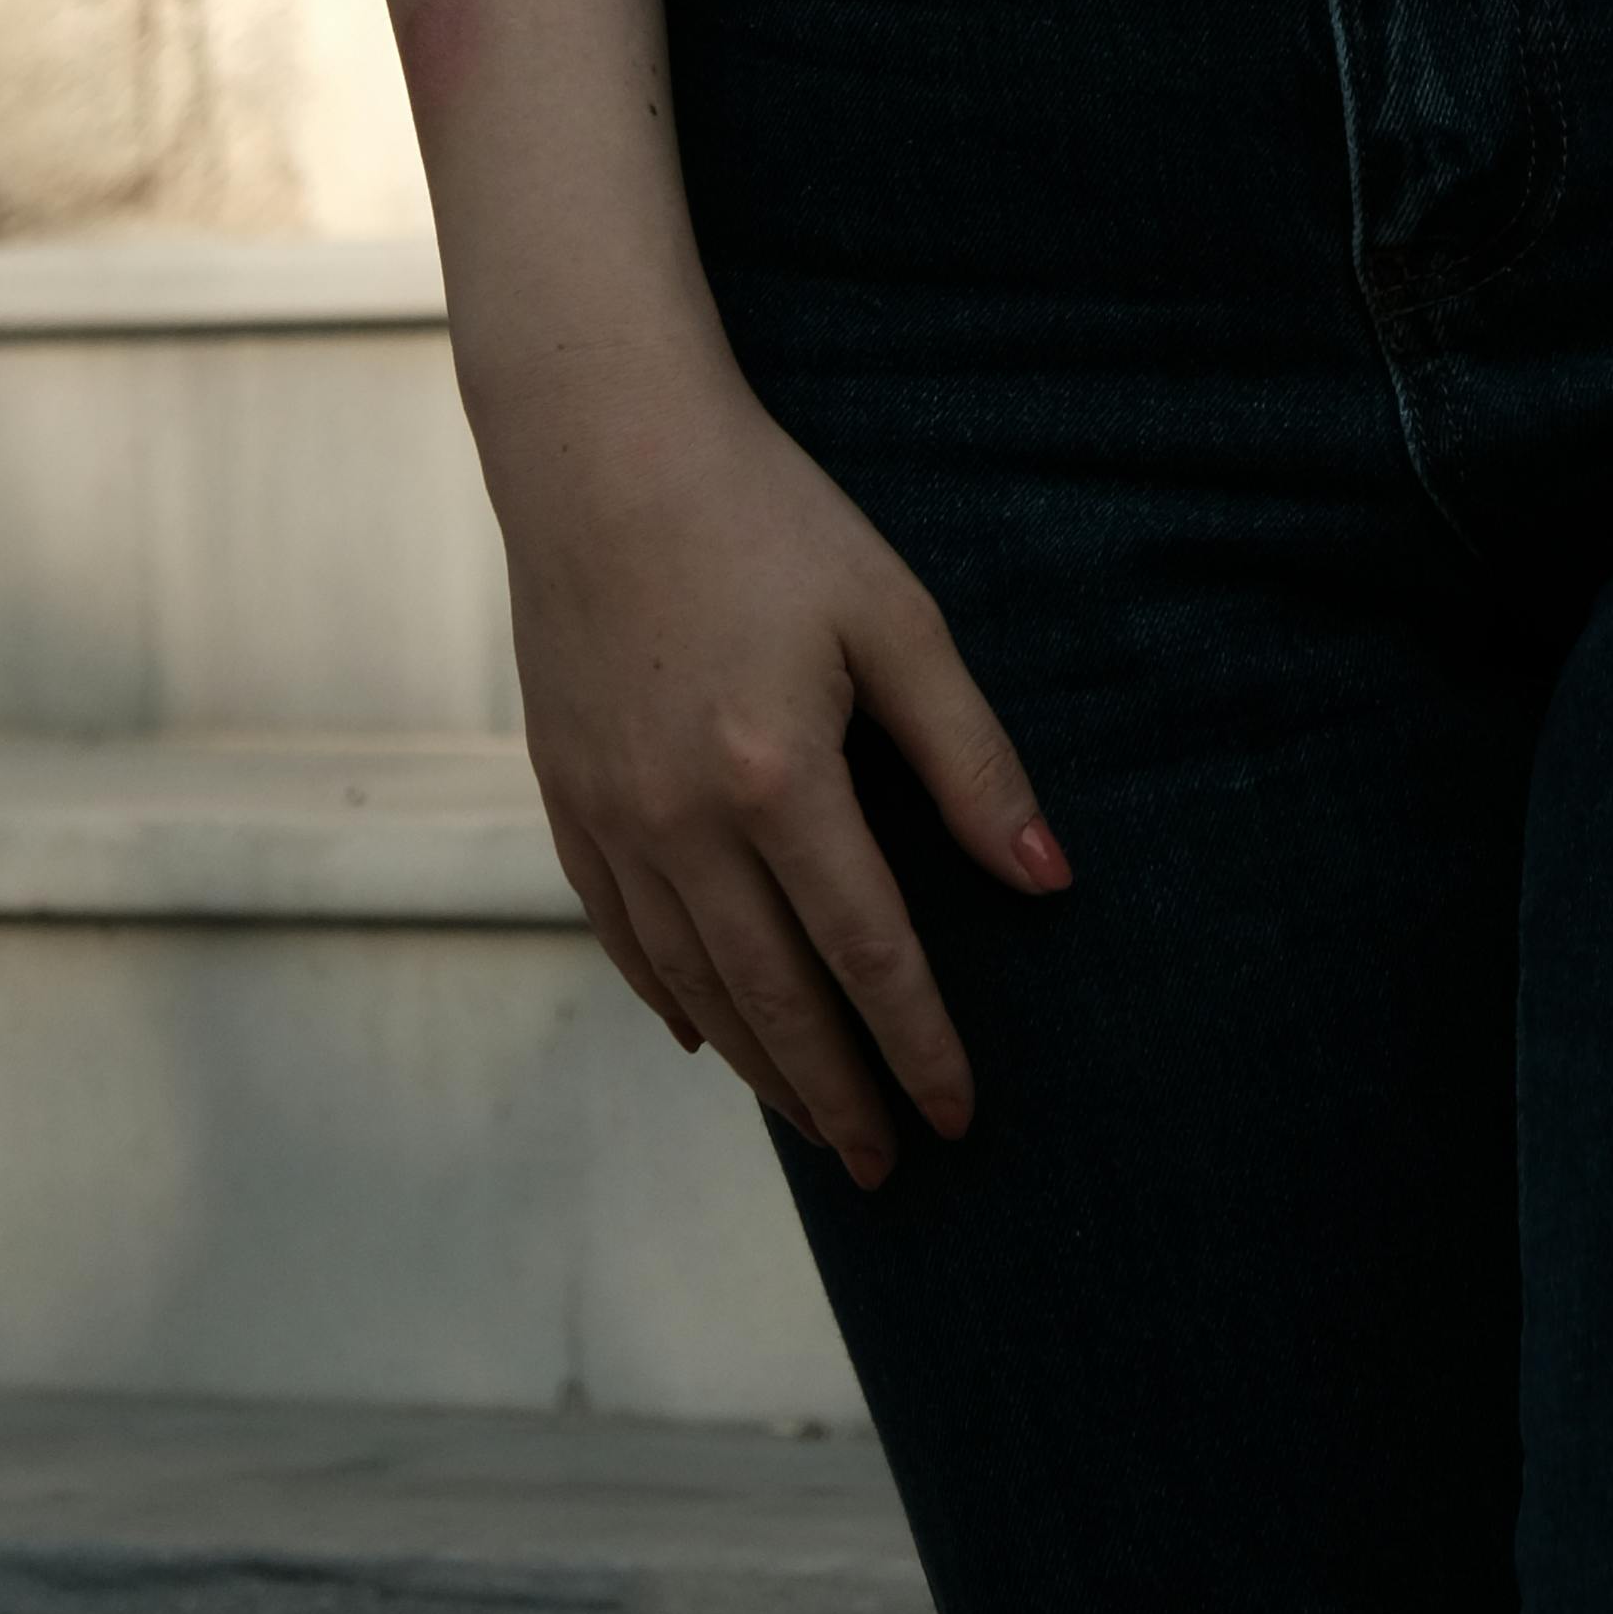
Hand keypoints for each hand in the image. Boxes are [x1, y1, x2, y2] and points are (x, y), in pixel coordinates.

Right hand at [482, 358, 1068, 1183]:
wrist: (601, 448)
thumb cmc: (768, 517)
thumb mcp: (894, 616)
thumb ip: (968, 756)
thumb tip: (1046, 879)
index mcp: (776, 776)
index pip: (866, 953)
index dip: (918, 1043)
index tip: (960, 1116)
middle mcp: (682, 820)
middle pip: (775, 997)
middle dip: (838, 1093)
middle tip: (890, 1165)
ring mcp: (612, 817)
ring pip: (696, 985)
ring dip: (761, 1067)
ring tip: (818, 1124)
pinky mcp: (566, 798)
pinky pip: (624, 935)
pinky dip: (674, 999)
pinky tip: (711, 1036)